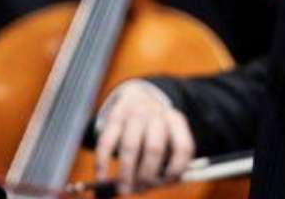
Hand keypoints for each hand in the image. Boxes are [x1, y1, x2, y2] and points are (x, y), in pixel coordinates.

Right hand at [94, 80, 196, 194]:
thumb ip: (167, 163)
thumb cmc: (155, 130)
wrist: (138, 96)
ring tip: (124, 190)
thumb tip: (156, 185)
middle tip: (140, 190)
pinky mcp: (115, 115)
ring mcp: (135, 113)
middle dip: (147, 175)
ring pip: (130, 146)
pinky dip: (103, 164)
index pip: (183, 147)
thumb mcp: (168, 138)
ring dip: (126, 173)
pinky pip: (107, 142)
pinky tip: (102, 179)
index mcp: (176, 121)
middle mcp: (157, 114)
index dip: (177, 169)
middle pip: (155, 148)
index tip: (167, 183)